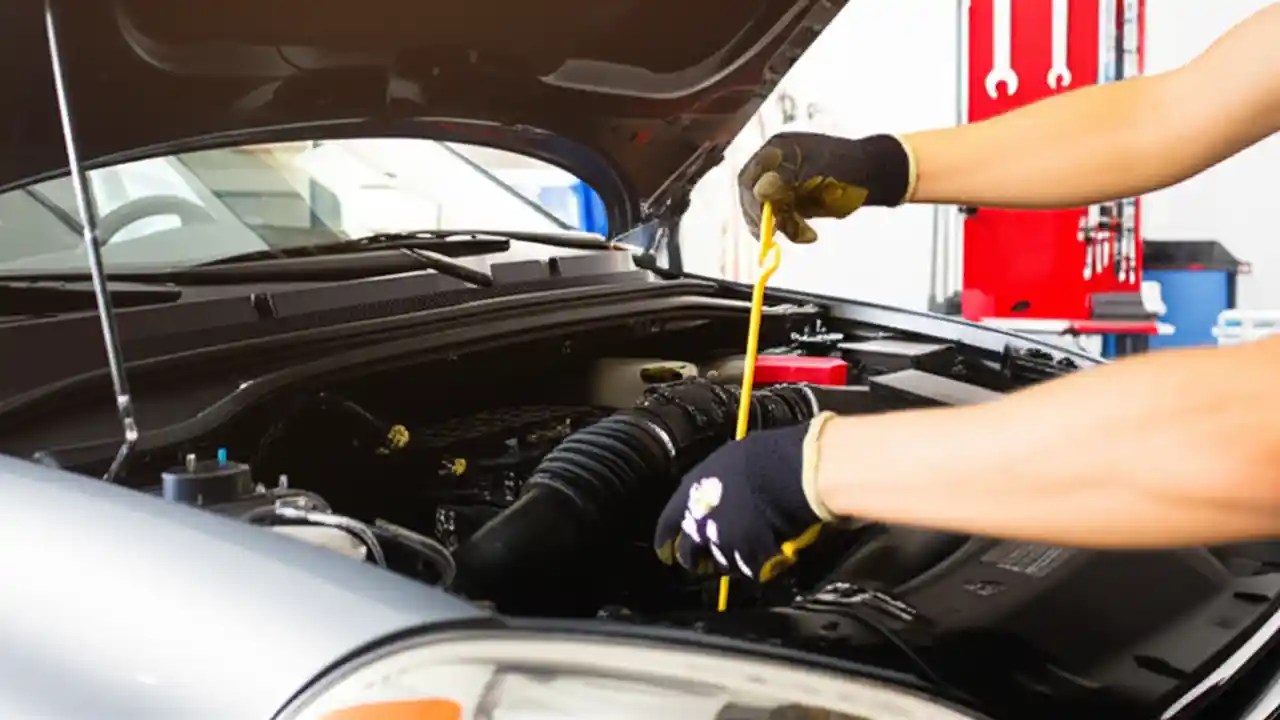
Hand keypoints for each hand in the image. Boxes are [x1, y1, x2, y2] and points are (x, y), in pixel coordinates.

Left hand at [654, 413, 838, 581]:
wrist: (790, 472)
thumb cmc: (762, 457)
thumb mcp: (726, 463)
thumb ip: (713, 486)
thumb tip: (717, 492)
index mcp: (689, 495)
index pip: (666, 526)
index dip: (665, 543)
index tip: (665, 554)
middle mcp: (700, 524)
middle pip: (689, 556)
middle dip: (697, 561)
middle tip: (707, 562)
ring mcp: (723, 543)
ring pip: (720, 565)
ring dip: (730, 561)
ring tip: (746, 550)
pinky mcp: (748, 559)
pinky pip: (748, 570)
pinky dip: (757, 565)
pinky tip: (768, 553)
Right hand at [737, 132, 914, 243]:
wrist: (876, 175)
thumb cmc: (850, 167)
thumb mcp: (817, 172)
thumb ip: (788, 181)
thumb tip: (760, 191)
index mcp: (778, 149)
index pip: (751, 177)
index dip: (752, 201)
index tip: (763, 221)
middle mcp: (776, 164)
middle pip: (754, 196)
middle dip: (764, 218)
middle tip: (774, 236)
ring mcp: (784, 182)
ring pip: (767, 210)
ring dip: (781, 226)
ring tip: (804, 235)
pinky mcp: (793, 199)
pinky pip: (782, 218)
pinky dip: (792, 229)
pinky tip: (808, 235)